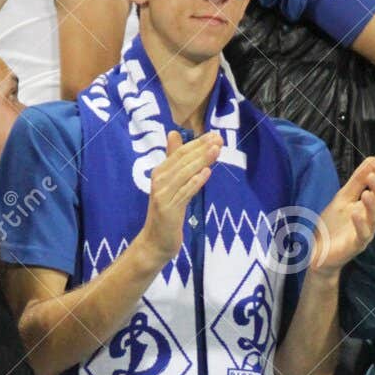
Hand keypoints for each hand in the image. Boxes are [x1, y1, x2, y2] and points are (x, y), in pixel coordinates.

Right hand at [139, 130, 221, 268]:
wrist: (155, 241)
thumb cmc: (167, 211)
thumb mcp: (171, 183)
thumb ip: (174, 160)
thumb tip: (173, 134)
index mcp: (160, 172)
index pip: (180, 152)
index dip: (197, 143)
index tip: (215, 135)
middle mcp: (159, 181)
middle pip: (182, 160)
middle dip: (201, 148)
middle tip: (219, 139)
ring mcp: (162, 195)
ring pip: (184, 174)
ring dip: (201, 161)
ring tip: (216, 151)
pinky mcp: (168, 209)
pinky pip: (184, 193)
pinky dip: (195, 182)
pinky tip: (207, 173)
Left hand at [312, 157, 374, 272]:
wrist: (319, 252)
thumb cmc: (333, 225)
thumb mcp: (343, 198)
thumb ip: (357, 181)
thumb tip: (373, 160)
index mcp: (370, 207)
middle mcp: (372, 220)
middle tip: (371, 176)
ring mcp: (365, 233)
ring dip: (373, 204)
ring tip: (366, 193)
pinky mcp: (355, 246)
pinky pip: (363, 235)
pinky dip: (360, 223)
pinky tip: (355, 213)